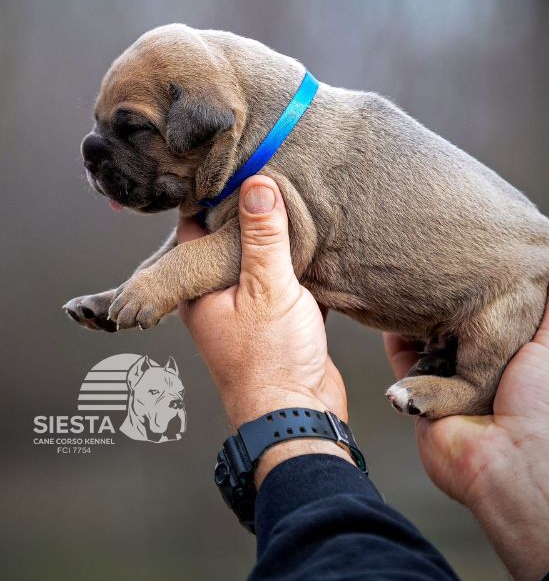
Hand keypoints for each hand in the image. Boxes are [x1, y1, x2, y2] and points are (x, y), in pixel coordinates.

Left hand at [177, 177, 350, 484]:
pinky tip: (319, 241)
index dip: (213, 194)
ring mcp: (249, 310)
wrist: (299, 418)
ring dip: (276, 238)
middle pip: (229, 241)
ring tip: (297, 197)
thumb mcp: (269, 289)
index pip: (196, 226)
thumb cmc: (272, 361)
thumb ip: (264, 237)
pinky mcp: (280, 321)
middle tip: (271, 171)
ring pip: (259, 260)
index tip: (233, 161)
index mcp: (199, 288)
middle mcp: (218, 297)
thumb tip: (257, 183)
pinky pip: (286, 281)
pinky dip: (298, 263)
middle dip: (249, 211)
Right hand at [384, 248, 548, 580]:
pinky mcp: (427, 400)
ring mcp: (458, 389)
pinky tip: (394, 314)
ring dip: (424, 318)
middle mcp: (492, 376)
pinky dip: (398, 341)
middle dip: (456, 304)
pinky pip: (406, 364)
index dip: (500, 293)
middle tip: (444, 266)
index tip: (487, 262)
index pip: (512, 318)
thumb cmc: (546, 412)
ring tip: (414, 281)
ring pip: (433, 343)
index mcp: (530, 364)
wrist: (510, 467)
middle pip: (468, 329)